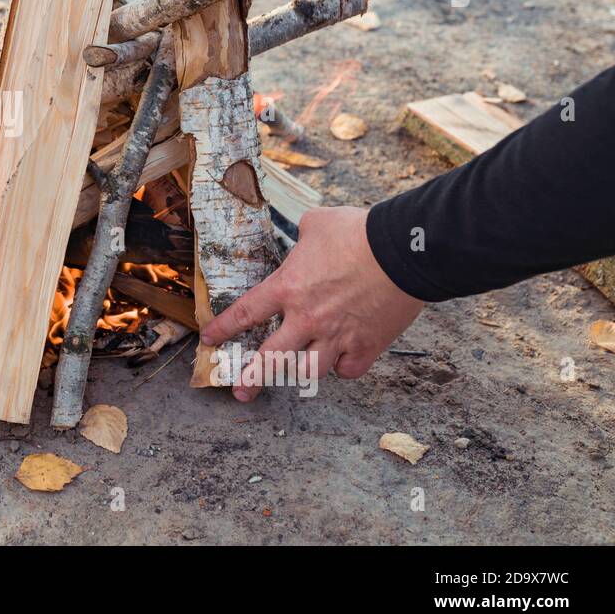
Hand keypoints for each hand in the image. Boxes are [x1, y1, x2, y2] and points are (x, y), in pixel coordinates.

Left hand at [200, 206, 425, 400]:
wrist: (404, 251)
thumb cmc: (359, 232)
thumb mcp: (318, 223)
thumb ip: (304, 236)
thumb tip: (305, 235)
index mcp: (288, 288)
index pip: (245, 314)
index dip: (223, 329)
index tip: (210, 340)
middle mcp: (307, 318)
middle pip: (270, 358)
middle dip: (251, 378)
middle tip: (241, 390)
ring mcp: (337, 336)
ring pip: (309, 371)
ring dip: (299, 373)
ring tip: (294, 375)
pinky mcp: (367, 346)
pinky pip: (348, 369)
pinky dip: (343, 367)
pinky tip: (341, 361)